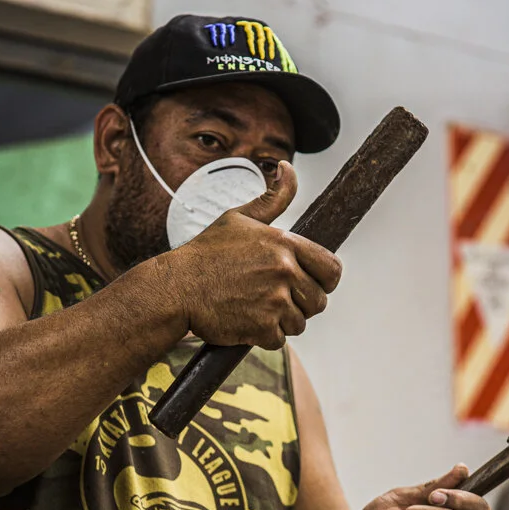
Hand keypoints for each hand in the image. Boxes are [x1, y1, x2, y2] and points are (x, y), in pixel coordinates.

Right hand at [164, 162, 341, 349]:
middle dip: (301, 303)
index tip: (312, 283)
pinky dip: (265, 336)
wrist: (176, 288)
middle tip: (275, 299)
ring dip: (282, 321)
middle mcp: (284, 272)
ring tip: (257, 309)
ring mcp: (273, 301)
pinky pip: (279, 339)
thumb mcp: (239, 218)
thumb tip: (288, 169)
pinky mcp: (261, 327)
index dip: (325, 280)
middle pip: (318, 301)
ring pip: (299, 323)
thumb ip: (273, 199)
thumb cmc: (206, 252)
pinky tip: (247, 321)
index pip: (332, 269)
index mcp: (284, 244)